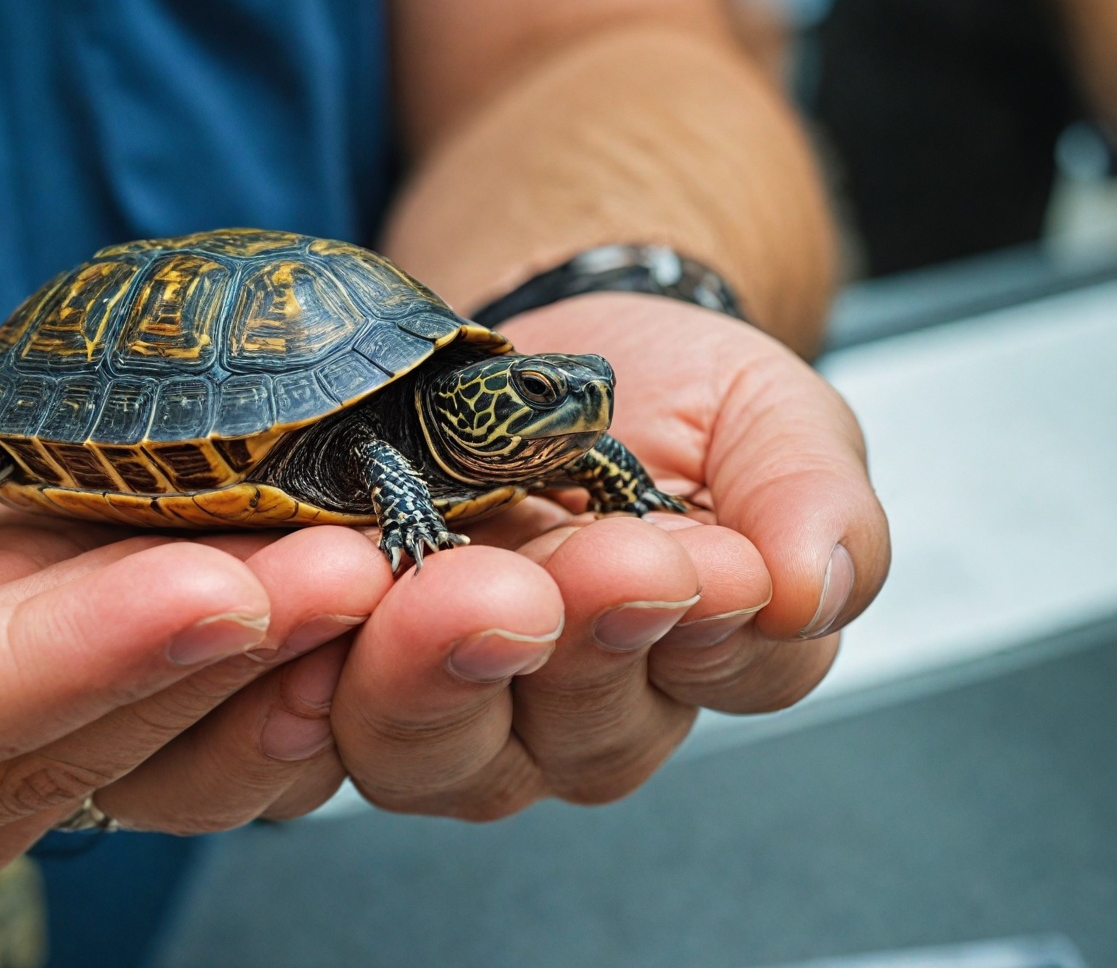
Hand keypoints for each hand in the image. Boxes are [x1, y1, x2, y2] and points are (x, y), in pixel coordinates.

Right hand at [0, 282, 390, 932]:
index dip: (52, 671)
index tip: (210, 588)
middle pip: (21, 752)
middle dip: (201, 661)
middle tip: (368, 569)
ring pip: (85, 731)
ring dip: (242, 655)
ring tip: (386, 564)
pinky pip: (86, 675)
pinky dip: (203, 625)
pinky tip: (315, 563)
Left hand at [324, 293, 889, 816]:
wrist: (525, 363)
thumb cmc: (668, 401)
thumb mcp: (765, 414)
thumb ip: (808, 494)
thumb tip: (810, 585)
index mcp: (707, 656)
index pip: (735, 670)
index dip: (708, 624)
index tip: (681, 557)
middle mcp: (587, 715)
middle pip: (581, 739)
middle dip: (562, 653)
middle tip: (540, 578)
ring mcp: (459, 711)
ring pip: (439, 753)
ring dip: (423, 673)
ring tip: (419, 585)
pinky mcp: (345, 680)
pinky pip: (317, 716)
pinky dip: (305, 666)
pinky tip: (317, 597)